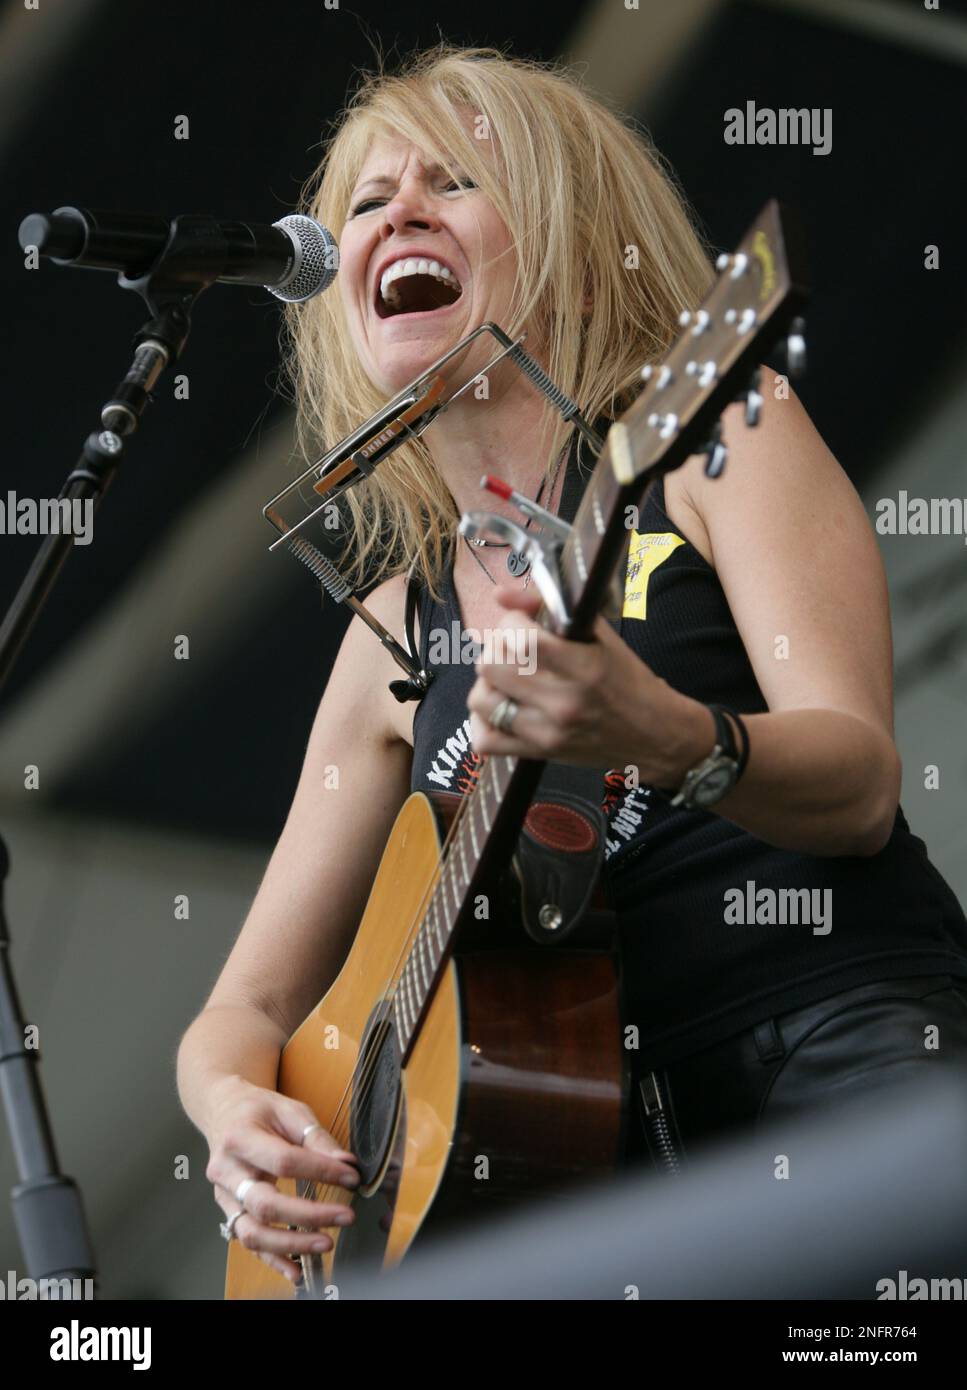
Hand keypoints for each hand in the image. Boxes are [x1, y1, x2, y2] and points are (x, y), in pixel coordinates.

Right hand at [205, 1076, 358, 1285]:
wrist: (223, 1111)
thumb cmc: (258, 1110)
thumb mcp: (289, 1110)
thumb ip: (316, 1137)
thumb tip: (346, 1164)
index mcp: (240, 1138)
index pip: (283, 1161)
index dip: (320, 1171)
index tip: (350, 1177)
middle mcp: (226, 1170)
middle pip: (264, 1203)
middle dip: (308, 1216)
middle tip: (345, 1217)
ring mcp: (223, 1196)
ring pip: (251, 1232)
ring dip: (290, 1244)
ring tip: (325, 1244)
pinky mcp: (228, 1212)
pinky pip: (248, 1242)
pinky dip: (272, 1260)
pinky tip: (296, 1271)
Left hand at [466, 584, 711, 786]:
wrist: (654, 735)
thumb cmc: (628, 681)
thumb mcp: (600, 636)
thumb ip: (550, 609)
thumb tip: (500, 594)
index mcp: (583, 667)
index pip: (522, 638)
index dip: (511, 623)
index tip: (522, 624)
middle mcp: (562, 701)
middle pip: (491, 666)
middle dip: (496, 649)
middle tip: (511, 649)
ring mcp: (547, 732)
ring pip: (480, 700)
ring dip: (487, 684)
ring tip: (506, 679)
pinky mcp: (538, 753)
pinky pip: (484, 741)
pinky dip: (482, 723)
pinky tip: (501, 710)